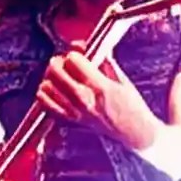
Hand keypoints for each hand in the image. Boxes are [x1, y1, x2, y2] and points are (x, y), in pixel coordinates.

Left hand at [36, 43, 155, 148]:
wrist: (135, 132)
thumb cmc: (132, 108)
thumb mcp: (123, 80)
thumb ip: (105, 62)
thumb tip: (92, 48)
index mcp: (100, 87)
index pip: (73, 60)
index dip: (76, 53)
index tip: (81, 53)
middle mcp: (84, 99)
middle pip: (55, 70)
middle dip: (60, 61)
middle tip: (68, 63)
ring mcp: (75, 110)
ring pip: (46, 85)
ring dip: (52, 77)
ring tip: (61, 76)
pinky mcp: (70, 119)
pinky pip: (45, 103)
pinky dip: (46, 94)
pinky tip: (55, 90)